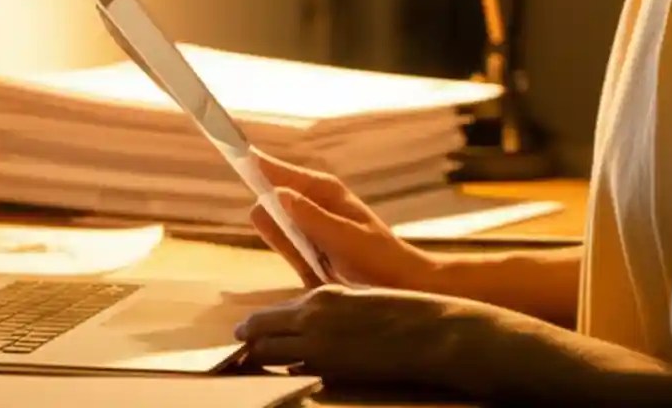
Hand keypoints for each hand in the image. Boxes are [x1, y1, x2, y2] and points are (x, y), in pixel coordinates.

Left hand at [235, 284, 490, 391]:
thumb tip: (309, 321)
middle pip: (260, 331)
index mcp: (320, 295)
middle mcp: (311, 315)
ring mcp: (318, 344)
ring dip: (260, 358)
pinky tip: (286, 375)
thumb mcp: (359, 299)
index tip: (245, 332)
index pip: (272, 313)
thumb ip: (330, 309)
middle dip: (247, 342)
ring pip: (269, 352)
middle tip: (238, 352)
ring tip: (250, 365)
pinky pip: (297, 371)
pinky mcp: (331, 369)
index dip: (255, 325)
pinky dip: (288, 372)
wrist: (433, 333)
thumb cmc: (406, 313)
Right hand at [251, 151, 436, 288]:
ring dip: (288, 249)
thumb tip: (276, 193)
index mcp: (321, 188)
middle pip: (267, 202)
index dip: (252, 162)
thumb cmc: (379, 257)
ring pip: (273, 228)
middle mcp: (309, 200)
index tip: (231, 152)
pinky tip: (317, 272)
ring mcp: (306, 222)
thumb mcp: (346, 238)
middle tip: (306, 252)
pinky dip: (295, 260)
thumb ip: (312, 217)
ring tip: (320, 265)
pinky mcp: (305, 243)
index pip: (275, 169)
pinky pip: (284, 246)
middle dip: (275, 228)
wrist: (400, 284)